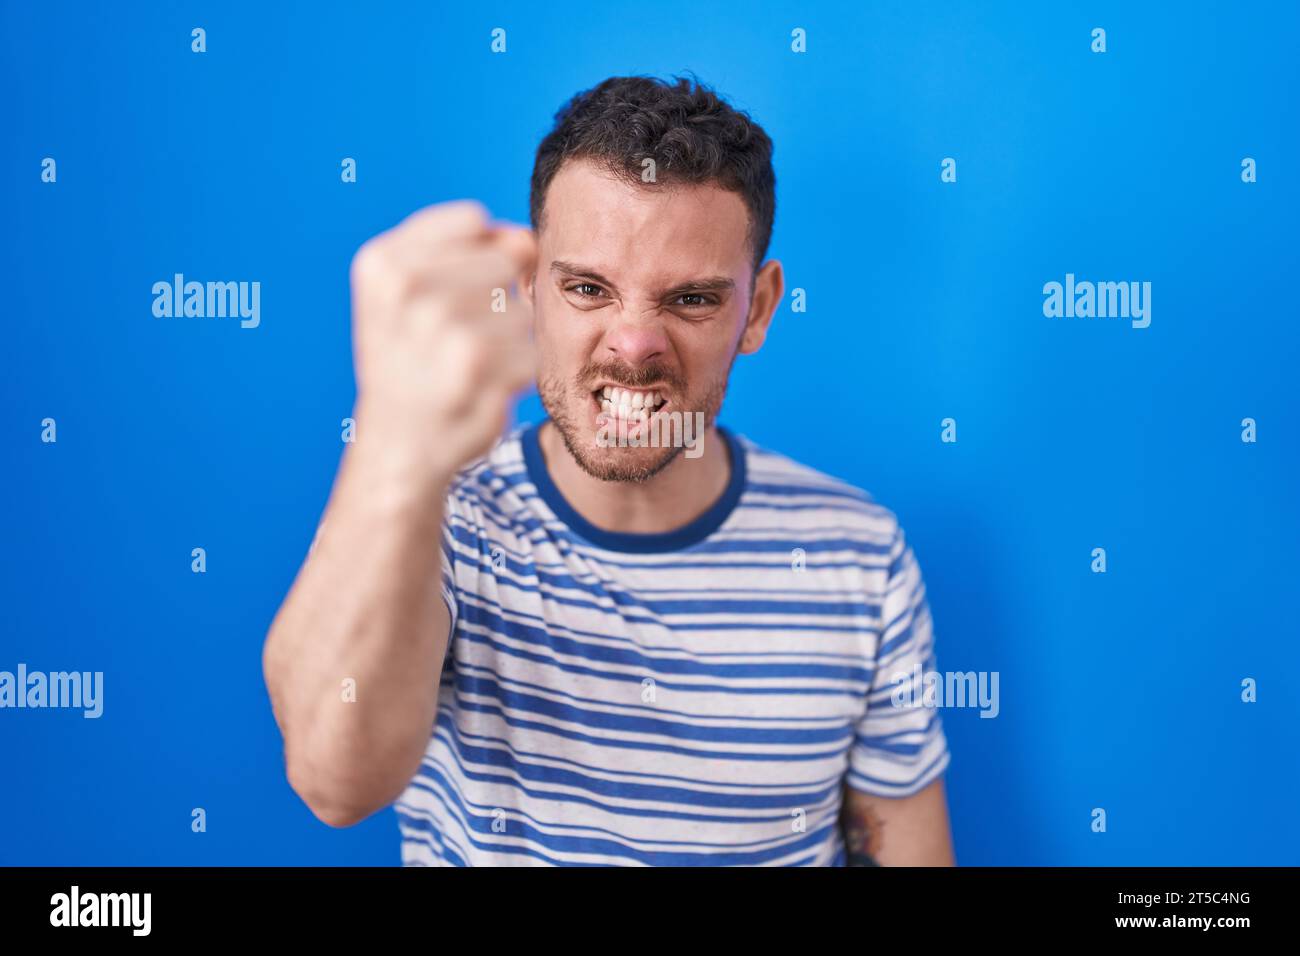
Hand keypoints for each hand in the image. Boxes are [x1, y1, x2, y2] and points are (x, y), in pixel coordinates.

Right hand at [347, 201, 536, 480]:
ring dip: (506, 341)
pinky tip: (478, 389)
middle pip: (505, 261)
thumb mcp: (406, 293)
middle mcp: (410, 292)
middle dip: (494, 299)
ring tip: (464, 366)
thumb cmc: (408, 359)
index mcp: (384, 264)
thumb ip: (464, 249)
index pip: (473, 220)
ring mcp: (446, 332)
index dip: (480, 252)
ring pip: (521, 310)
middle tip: (454, 337)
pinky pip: (531, 352)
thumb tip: (524, 238)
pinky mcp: (483, 373)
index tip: (454, 289)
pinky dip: (515, 374)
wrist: (398, 445)